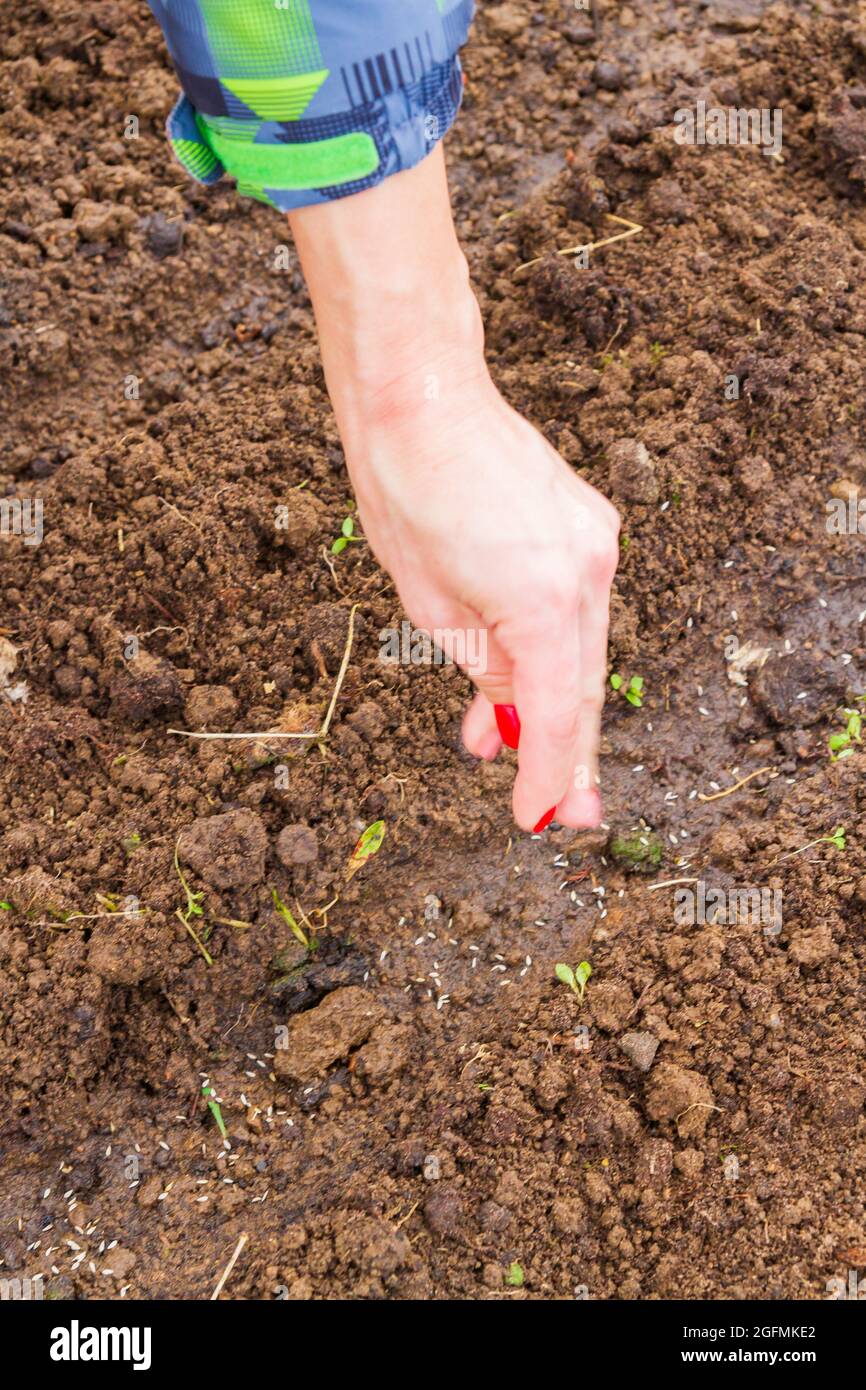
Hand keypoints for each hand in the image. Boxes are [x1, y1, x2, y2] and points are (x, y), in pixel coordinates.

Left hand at [289, 145, 618, 831]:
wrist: (421, 394)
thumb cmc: (405, 491)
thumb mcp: (431, 604)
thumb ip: (485, 667)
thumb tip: (514, 710)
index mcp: (546, 601)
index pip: (559, 714)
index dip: (552, 776)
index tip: (539, 820)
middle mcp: (589, 573)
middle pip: (582, 687)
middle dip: (568, 754)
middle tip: (563, 814)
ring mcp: (596, 544)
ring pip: (579, 648)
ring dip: (548, 699)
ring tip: (503, 748)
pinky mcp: (587, 525)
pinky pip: (574, 608)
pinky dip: (548, 647)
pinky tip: (509, 678)